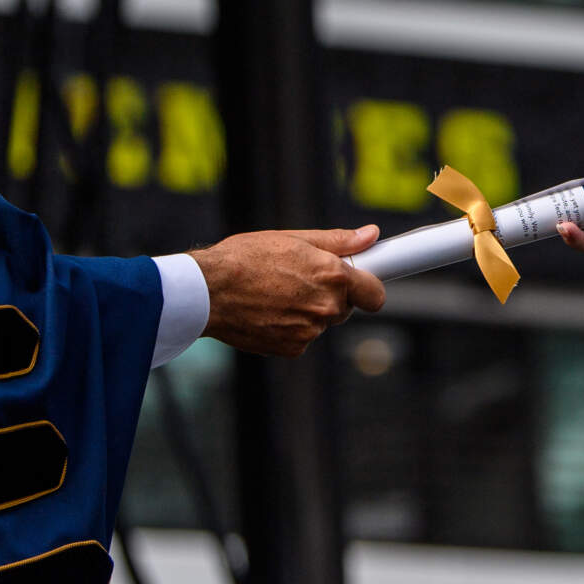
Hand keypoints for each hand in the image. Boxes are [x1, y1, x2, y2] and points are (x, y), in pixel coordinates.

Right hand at [191, 226, 385, 357]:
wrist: (207, 292)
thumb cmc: (245, 258)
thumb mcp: (293, 239)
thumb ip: (338, 241)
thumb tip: (371, 235)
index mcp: (333, 276)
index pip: (375, 294)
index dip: (370, 287)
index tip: (363, 283)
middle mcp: (326, 308)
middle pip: (345, 306)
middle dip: (329, 294)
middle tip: (299, 278)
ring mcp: (310, 332)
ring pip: (320, 321)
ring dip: (307, 311)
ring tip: (274, 292)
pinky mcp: (292, 349)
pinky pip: (302, 337)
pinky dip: (289, 327)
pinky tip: (267, 311)